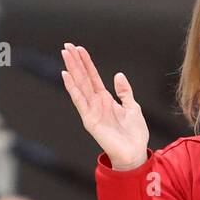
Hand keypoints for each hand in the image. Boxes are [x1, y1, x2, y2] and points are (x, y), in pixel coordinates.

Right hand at [60, 44, 148, 170]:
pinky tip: (66, 76)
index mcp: (106, 99)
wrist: (134, 153)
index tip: (79, 48)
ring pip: (79, 85)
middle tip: (66, 45)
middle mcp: (96, 103)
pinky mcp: (90, 120)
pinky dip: (72, 88)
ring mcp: (91, 111)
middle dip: (75, 61)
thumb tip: (118, 75)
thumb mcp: (133, 108)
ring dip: (72, 69)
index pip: (93, 77)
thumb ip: (124, 92)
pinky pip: (79, 101)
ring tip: (65, 54)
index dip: (86, 62)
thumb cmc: (134, 134)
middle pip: (83, 78)